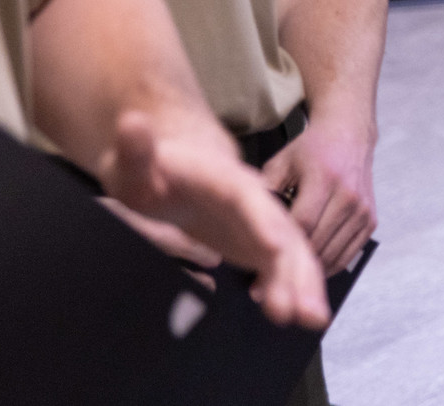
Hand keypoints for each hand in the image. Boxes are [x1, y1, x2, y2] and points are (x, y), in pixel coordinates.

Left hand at [104, 112, 328, 329]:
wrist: (175, 164)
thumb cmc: (152, 164)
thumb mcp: (134, 157)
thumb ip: (134, 147)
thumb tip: (131, 122)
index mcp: (226, 178)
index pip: (249, 198)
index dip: (263, 221)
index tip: (276, 245)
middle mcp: (253, 200)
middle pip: (283, 231)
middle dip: (297, 268)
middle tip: (304, 308)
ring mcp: (260, 222)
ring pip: (291, 251)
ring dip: (304, 284)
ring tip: (312, 320)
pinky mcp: (258, 241)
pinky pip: (282, 266)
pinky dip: (291, 288)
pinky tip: (293, 315)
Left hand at [261, 119, 376, 274]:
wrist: (349, 135)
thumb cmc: (311, 149)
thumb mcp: (280, 162)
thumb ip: (264, 192)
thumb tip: (244, 230)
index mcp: (324, 178)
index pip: (302, 224)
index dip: (279, 250)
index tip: (258, 272)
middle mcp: (348, 195)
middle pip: (318, 244)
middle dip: (291, 268)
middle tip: (266, 288)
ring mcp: (362, 209)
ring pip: (333, 254)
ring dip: (309, 272)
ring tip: (284, 283)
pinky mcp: (370, 220)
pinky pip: (348, 254)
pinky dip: (329, 266)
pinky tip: (309, 270)